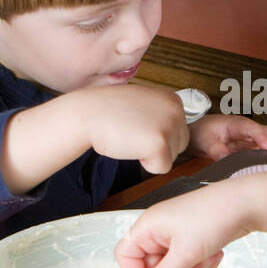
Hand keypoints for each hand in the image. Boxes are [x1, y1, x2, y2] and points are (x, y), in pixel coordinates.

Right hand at [75, 84, 189, 174]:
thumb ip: (160, 114)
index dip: (157, 135)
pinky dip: (145, 164)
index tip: (139, 127)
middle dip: (157, 146)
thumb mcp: (143, 103)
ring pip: (171, 157)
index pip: (179, 130)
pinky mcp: (160, 144)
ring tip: (131, 137)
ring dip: (151, 154)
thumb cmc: (108, 111)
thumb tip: (171, 131)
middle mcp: (176, 110)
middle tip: (134, 134)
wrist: (87, 114)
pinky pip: (161, 168)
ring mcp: (170, 126)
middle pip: (179, 145)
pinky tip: (130, 146)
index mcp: (173, 99)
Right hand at [114, 181, 251, 267]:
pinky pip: (187, 260)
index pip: (125, 255)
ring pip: (171, 265)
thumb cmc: (214, 217)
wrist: (245, 204)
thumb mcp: (186, 253)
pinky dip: (200, 262)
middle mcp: (158, 228)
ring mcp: (175, 232)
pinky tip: (213, 254)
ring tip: (205, 258)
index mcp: (148, 225)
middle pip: (150, 264)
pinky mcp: (191, 237)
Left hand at [188, 115, 266, 160]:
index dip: (263, 138)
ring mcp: (253, 135)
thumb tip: (225, 158)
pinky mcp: (254, 144)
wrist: (199, 130)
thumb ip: (215, 149)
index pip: (254, 129)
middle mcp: (249, 128)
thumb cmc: (202, 132)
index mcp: (237, 125)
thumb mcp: (204, 141)